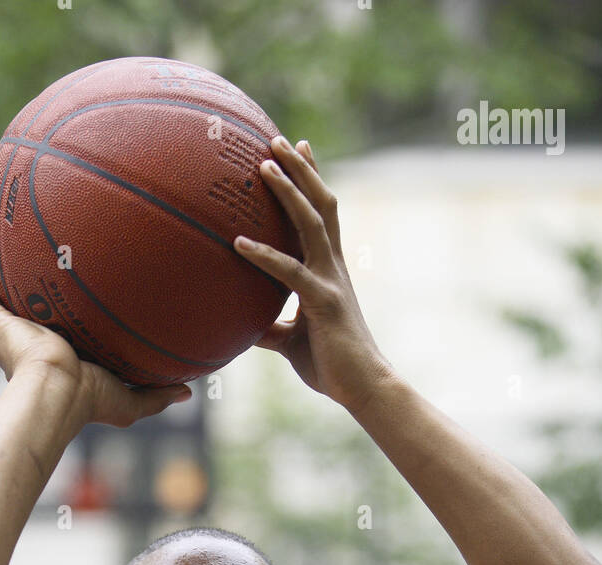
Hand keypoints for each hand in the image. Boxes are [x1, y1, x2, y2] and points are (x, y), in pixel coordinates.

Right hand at [0, 235, 191, 426]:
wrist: (56, 391)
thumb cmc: (89, 399)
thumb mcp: (131, 400)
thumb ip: (158, 395)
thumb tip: (189, 393)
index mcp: (59, 356)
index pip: (65, 328)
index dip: (69, 314)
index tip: (80, 294)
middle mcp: (32, 340)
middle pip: (30, 305)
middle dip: (31, 284)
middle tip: (41, 258)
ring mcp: (11, 329)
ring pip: (2, 291)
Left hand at [233, 139, 393, 415]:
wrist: (364, 388)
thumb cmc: (332, 366)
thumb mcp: (292, 342)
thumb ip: (271, 327)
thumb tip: (245, 326)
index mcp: (329, 271)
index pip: (320, 216)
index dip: (309, 182)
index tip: (296, 150)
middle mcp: (333, 267)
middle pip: (320, 205)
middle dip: (300, 170)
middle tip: (277, 140)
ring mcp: (331, 280)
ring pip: (312, 223)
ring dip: (289, 190)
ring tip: (264, 164)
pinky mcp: (323, 302)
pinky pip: (289, 272)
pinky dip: (263, 255)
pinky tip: (238, 243)